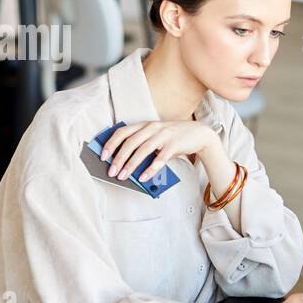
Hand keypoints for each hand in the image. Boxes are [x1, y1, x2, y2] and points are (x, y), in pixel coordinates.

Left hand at [101, 120, 220, 183]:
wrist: (200, 134)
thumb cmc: (174, 138)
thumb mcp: (156, 137)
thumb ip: (143, 145)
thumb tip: (126, 164)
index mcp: (145, 124)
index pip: (123, 132)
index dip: (111, 144)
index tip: (103, 156)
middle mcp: (153, 127)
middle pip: (131, 142)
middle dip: (119, 158)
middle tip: (112, 172)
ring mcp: (164, 135)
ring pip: (143, 150)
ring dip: (131, 165)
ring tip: (124, 177)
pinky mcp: (175, 145)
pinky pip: (160, 158)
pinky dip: (151, 169)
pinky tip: (144, 177)